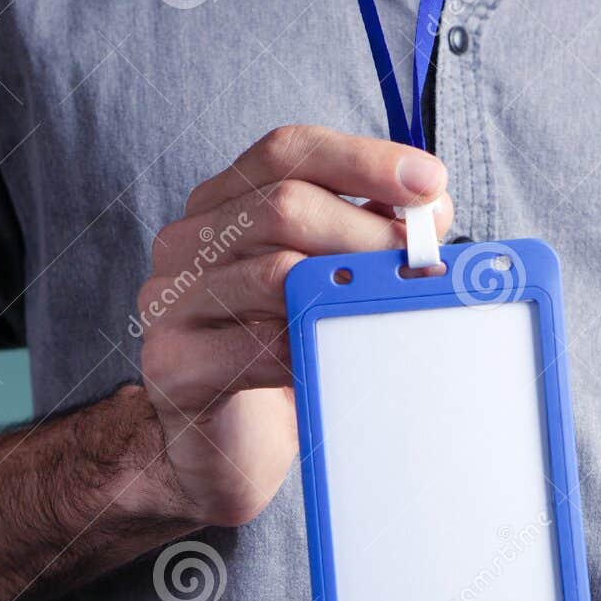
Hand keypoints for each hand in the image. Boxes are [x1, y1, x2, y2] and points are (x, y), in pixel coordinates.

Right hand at [138, 125, 452, 526]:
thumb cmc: (278, 355)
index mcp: (221, 206)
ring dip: (350, 289)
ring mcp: (169, 301)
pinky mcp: (173, 362)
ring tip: (394, 310)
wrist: (217, 448)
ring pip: (274, 272)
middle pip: (284, 205)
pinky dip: (316, 348)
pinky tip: (347, 357)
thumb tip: (430, 211)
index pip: (286, 152)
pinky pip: (260, 346)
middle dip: (369, 232)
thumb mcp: (320, 283)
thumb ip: (364, 238)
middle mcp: (185, 242)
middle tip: (423, 264)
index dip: (362, 159)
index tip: (431, 182)